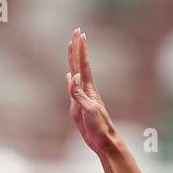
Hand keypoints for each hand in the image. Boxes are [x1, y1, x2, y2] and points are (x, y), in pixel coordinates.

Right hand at [67, 28, 116, 153]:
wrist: (103, 141)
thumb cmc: (99, 127)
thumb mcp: (89, 110)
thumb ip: (79, 94)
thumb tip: (72, 77)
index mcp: (89, 89)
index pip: (83, 65)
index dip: (81, 49)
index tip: (80, 34)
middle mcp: (85, 89)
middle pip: (79, 64)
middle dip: (77, 48)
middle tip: (76, 31)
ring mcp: (81, 97)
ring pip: (75, 73)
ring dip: (73, 60)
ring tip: (71, 47)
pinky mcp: (77, 106)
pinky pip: (72, 89)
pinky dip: (69, 80)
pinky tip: (69, 76)